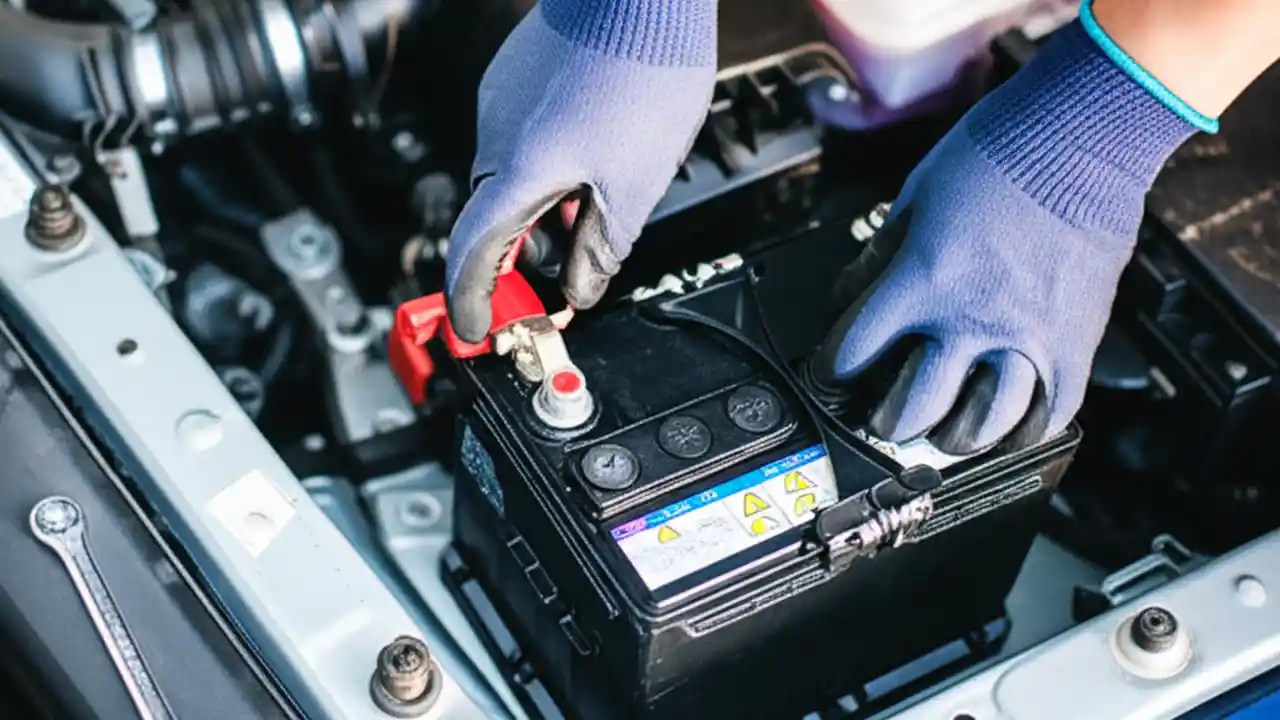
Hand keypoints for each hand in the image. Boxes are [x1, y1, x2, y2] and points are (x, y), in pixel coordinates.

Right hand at [445, 0, 716, 341]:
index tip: (477, 329)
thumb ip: (603, 246)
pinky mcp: (516, 75)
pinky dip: (548, 164)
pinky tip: (594, 153)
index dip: (471, 301)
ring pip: (513, 175)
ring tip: (598, 204)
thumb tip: (583, 287)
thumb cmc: (644, 74)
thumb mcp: (636, 185)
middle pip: (496, 217)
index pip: (474, 254)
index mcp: (519, 172)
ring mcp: (502, 100)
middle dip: (528, 254)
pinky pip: (521, 137)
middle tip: (567, 274)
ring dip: (545, 205)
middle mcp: (496, 135)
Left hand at [813, 20, 1197, 455]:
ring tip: (944, 434)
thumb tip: (849, 296)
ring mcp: (1026, 335)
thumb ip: (880, 256)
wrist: (1080, 133)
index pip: (855, 350)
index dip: (833, 370)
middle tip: (883, 418)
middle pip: (915, 406)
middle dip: (887, 421)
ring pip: (983, 423)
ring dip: (954, 437)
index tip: (832, 375)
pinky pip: (1051, 410)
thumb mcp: (913, 197)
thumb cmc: (996, 151)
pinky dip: (1026, 431)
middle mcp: (971, 318)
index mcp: (922, 279)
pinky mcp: (1074, 340)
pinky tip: (1010, 431)